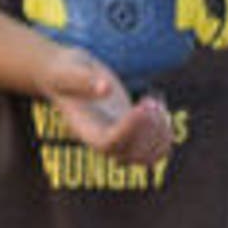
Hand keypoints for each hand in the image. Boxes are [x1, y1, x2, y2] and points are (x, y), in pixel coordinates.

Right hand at [39, 46, 172, 165]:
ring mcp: (119, 136)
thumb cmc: (63, 72)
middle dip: (147, 132)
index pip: (108, 143)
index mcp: (85, 130)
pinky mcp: (132, 129)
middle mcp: (102, 139)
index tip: (140, 106)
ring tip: (155, 102)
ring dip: (159, 133)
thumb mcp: (68, 72)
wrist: (65, 75)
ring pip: (147, 156)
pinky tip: (158, 102)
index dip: (128, 130)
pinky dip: (164, 130)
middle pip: (130, 155)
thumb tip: (106, 89)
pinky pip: (154, 146)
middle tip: (150, 102)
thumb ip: (83, 80)